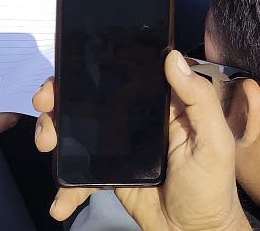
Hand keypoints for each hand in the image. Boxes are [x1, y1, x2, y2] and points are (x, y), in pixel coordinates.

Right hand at [33, 52, 251, 229]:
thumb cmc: (212, 189)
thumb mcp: (214, 142)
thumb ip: (199, 100)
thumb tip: (172, 57)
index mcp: (160, 103)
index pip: (122, 73)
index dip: (92, 66)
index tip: (68, 69)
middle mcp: (135, 118)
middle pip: (89, 96)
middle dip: (59, 96)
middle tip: (45, 105)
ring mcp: (117, 145)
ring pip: (76, 128)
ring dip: (54, 132)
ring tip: (47, 144)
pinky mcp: (107, 172)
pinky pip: (79, 171)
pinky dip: (66, 186)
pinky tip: (60, 203)